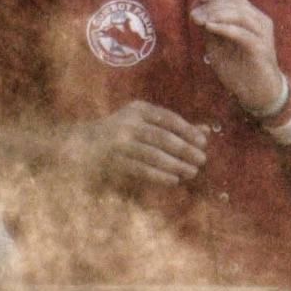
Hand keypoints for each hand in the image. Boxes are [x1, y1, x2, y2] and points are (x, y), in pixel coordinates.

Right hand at [90, 102, 211, 191]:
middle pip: (162, 137)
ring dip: (175, 165)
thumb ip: (175, 127)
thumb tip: (206, 131)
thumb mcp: (146, 123)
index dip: (187, 130)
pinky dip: (159, 176)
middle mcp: (128, 124)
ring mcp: (119, 144)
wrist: (84, 145)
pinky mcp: (114, 162)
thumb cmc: (124, 133)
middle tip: (201, 160)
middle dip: (184, 149)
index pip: (168, 118)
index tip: (203, 142)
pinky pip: (141, 170)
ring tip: (191, 172)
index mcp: (138, 110)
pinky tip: (173, 180)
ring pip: (152, 155)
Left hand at [188, 0, 286, 121]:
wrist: (257, 94)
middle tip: (194, 15)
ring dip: (216, 14)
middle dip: (212, 6)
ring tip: (199, 20)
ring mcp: (262, 34)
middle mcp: (260, 21)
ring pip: (240, 14)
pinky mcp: (260, 48)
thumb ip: (210, 28)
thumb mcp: (218, 46)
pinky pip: (241, 33)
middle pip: (236, 3)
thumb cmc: (238, 70)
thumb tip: (197, 9)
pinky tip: (209, 27)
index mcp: (251, 18)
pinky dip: (224, 28)